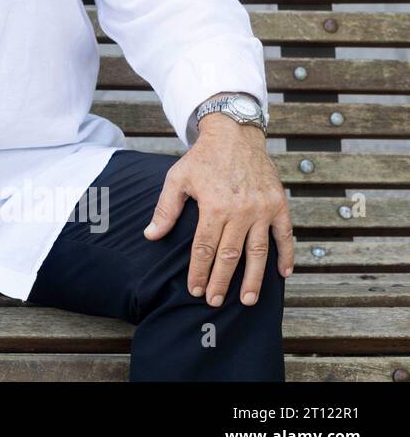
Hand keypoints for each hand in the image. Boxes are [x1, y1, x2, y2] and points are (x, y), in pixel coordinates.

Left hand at [144, 116, 294, 306]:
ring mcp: (262, 209)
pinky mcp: (278, 204)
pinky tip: (282, 274)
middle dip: (222, 281)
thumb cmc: (202, 158)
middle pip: (230, 255)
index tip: (194, 289)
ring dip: (254, 278)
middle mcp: (241, 211)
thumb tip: (150, 235)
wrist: (234, 135)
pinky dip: (286, 255)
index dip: (199, 271)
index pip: (204, 248)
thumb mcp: (177, 178)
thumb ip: (165, 209)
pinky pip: (285, 235)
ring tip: (247, 300)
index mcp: (214, 206)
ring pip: (258, 251)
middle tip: (215, 301)